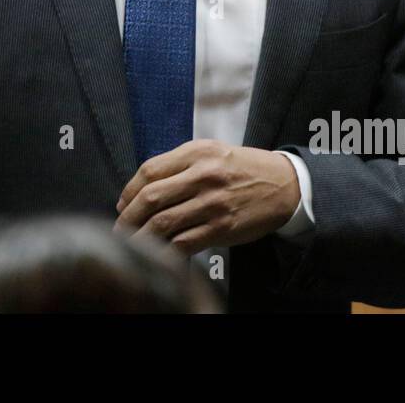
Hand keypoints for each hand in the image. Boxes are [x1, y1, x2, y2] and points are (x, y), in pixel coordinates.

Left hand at [114, 139, 299, 254]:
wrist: (284, 185)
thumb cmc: (242, 169)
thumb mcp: (211, 153)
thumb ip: (177, 166)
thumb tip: (138, 193)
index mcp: (197, 152)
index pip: (149, 170)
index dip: (128, 191)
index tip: (122, 205)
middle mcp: (203, 175)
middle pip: (151, 197)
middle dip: (128, 216)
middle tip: (120, 228)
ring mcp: (213, 203)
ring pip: (163, 222)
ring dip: (141, 236)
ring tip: (132, 244)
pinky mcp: (222, 228)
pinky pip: (184, 242)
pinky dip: (166, 250)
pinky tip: (159, 253)